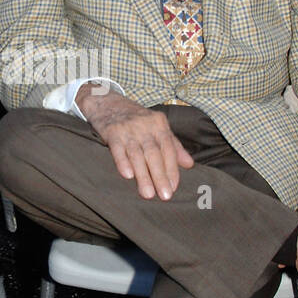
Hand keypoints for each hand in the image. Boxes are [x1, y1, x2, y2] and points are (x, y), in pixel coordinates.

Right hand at [75, 87, 193, 199]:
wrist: (107, 102)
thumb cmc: (136, 119)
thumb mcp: (157, 126)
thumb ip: (174, 145)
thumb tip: (189, 164)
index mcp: (159, 124)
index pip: (169, 149)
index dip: (172, 170)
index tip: (173, 188)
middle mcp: (145, 126)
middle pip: (154, 154)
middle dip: (160, 176)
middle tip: (165, 196)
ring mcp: (128, 129)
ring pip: (137, 155)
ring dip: (143, 176)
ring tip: (148, 194)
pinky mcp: (112, 132)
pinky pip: (118, 149)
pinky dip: (123, 162)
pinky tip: (128, 176)